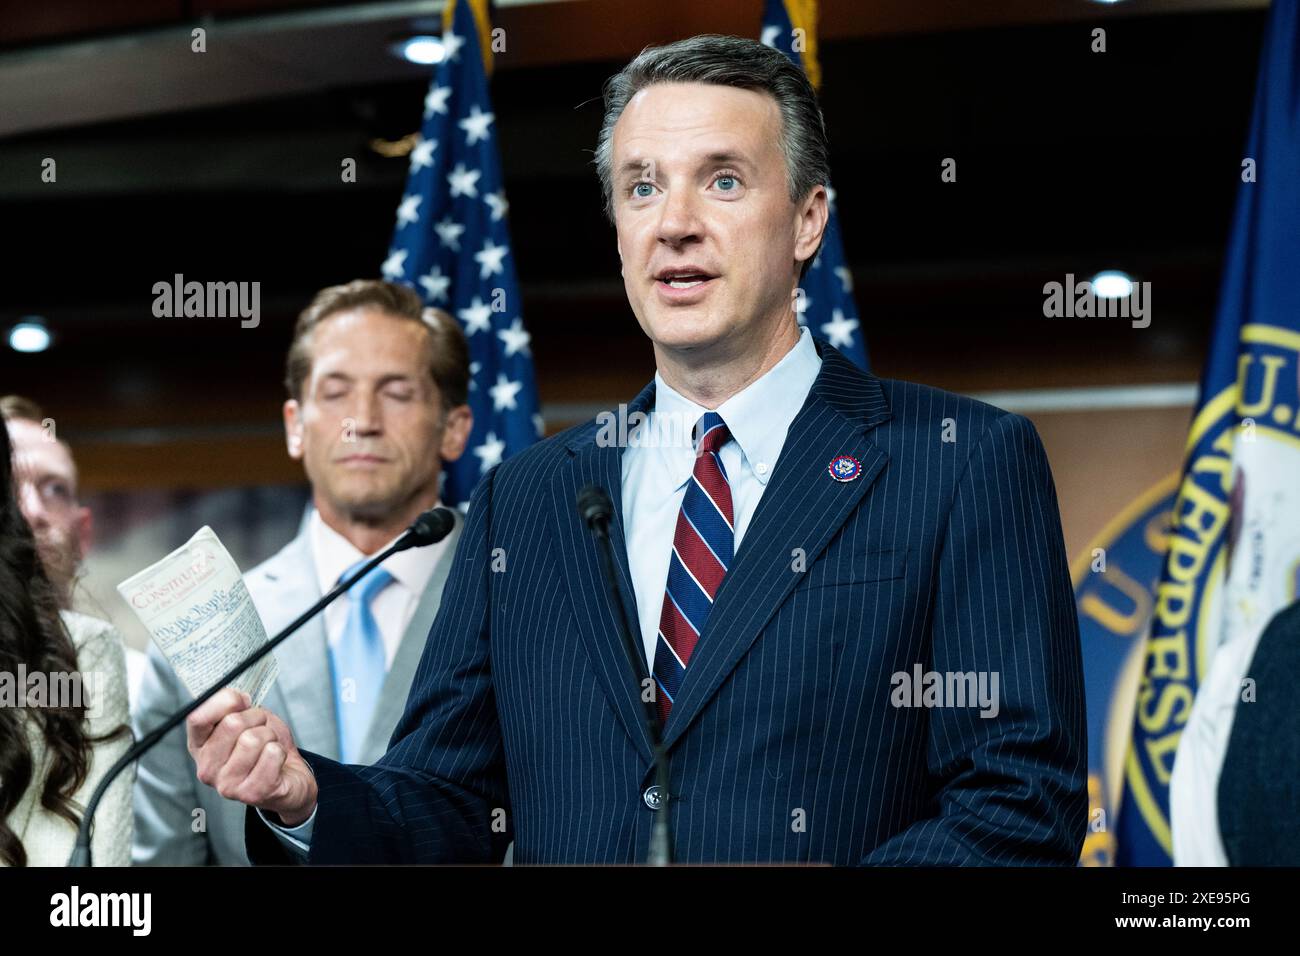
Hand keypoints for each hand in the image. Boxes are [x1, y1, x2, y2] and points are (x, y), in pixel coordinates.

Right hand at [186, 687, 317, 826]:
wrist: (289, 775)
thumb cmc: (264, 745)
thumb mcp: (246, 717)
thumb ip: (233, 705)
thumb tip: (236, 697)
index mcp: (199, 747)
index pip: (197, 718)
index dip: (225, 701)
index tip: (243, 701)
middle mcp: (206, 769)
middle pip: (232, 724)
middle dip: (256, 718)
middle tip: (262, 728)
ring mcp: (227, 785)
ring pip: (253, 739)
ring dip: (269, 736)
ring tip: (268, 746)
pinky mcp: (251, 794)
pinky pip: (272, 754)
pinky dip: (280, 751)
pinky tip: (276, 761)